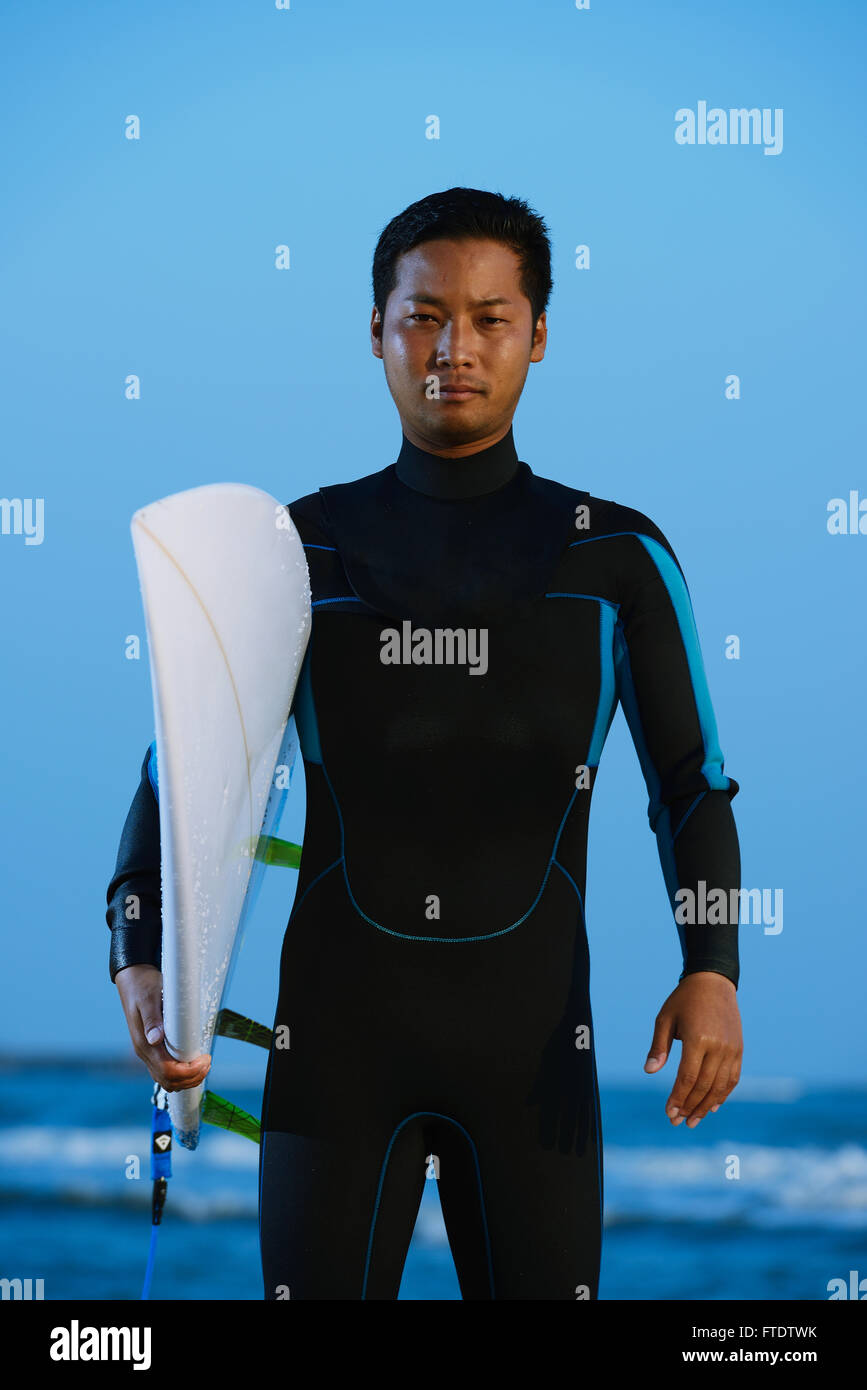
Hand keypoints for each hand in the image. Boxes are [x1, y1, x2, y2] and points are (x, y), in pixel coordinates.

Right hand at [115, 963, 210, 1092]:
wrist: (133, 979)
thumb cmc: (143, 986)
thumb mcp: (149, 997)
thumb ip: (152, 1018)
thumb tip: (156, 1039)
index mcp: (144, 1043)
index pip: (167, 1071)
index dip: (189, 1071)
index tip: (205, 1058)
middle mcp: (144, 1051)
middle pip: (168, 1081)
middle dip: (191, 1078)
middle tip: (207, 1062)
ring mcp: (147, 1051)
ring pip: (166, 1079)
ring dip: (187, 1078)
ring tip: (203, 1064)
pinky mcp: (152, 1048)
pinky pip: (165, 1070)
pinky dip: (181, 1073)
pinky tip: (193, 1061)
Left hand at [644, 972, 741, 1127]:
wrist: (713, 982)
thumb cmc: (683, 1000)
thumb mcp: (665, 1019)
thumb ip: (658, 1047)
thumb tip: (649, 1072)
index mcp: (698, 1039)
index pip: (687, 1078)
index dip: (677, 1098)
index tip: (668, 1113)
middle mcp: (718, 1047)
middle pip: (704, 1087)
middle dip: (689, 1107)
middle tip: (677, 1122)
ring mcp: (732, 1049)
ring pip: (720, 1087)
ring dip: (706, 1106)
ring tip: (693, 1120)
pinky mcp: (739, 1049)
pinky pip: (732, 1078)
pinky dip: (723, 1095)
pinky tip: (712, 1106)